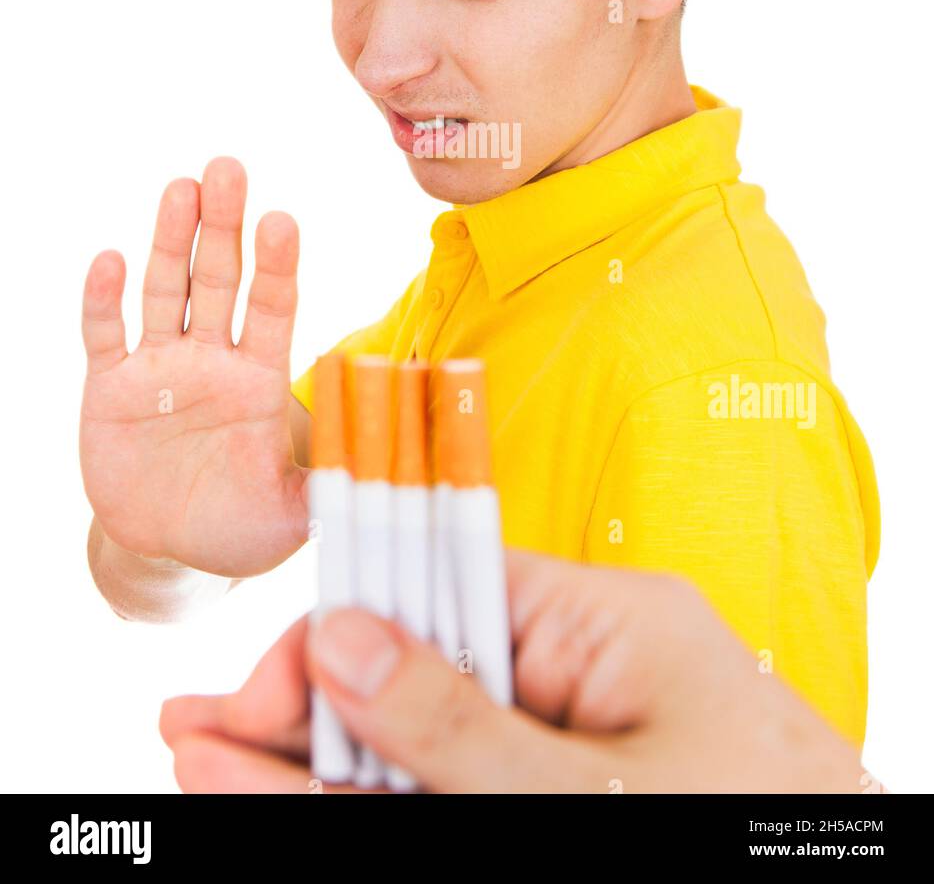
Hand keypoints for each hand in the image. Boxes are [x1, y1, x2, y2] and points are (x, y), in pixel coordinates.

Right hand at [80, 157, 305, 575]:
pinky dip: (103, 300)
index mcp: (260, 380)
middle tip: (229, 167)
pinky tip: (109, 260)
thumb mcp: (289, 516)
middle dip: (224, 226)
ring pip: (166, 291)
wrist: (169, 552)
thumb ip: (322, 489)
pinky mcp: (110, 389)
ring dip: (170, 241)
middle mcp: (213, 360)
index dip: (276, 266)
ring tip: (182, 188)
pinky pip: (106, 336)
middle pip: (220, 281)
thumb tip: (372, 474)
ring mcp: (159, 369)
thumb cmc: (239, 528)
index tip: (282, 220)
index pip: (273, 308)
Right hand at [159, 548, 872, 792]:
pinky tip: (298, 797)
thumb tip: (339, 637)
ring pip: (427, 740)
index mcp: (607, 621)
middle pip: (416, 671)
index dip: (341, 636)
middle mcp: (582, 669)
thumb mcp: (588, 790)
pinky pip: (463, 781)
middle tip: (197, 749)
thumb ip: (459, 722)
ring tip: (215, 775)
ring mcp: (574, 742)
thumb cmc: (747, 828)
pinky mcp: (567, 791)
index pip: (444, 590)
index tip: (257, 697)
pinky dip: (382, 796)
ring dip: (323, 764)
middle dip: (305, 710)